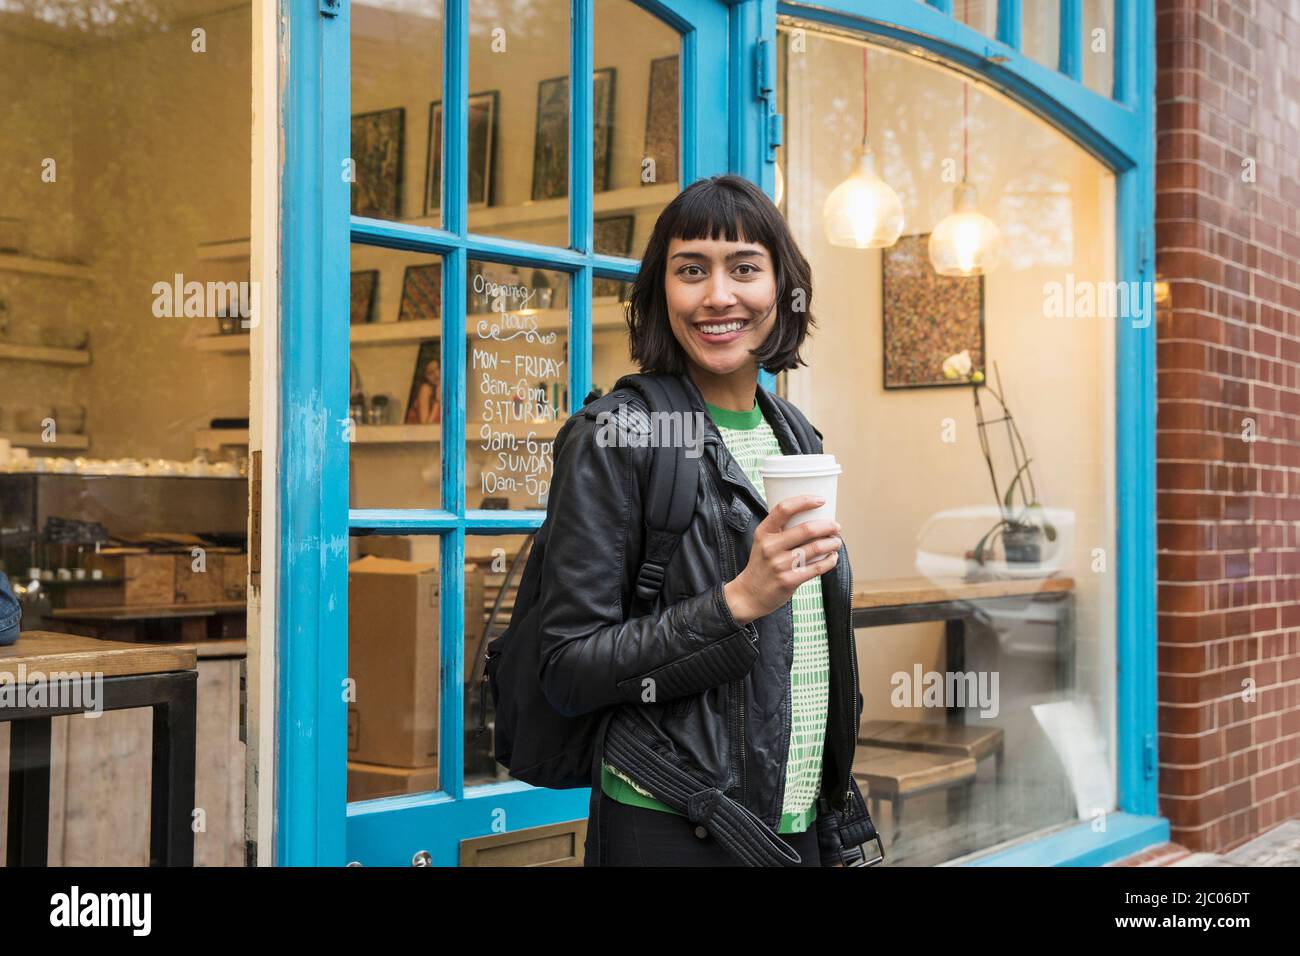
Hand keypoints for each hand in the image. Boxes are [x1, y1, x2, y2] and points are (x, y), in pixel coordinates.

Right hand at [723, 495, 841, 625]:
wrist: (749, 594)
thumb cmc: (761, 564)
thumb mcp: (762, 542)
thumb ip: (780, 530)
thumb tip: (811, 516)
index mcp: (763, 532)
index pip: (784, 509)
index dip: (805, 501)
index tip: (821, 500)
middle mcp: (770, 546)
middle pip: (806, 529)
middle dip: (828, 526)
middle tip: (836, 526)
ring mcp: (779, 564)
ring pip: (815, 548)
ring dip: (832, 543)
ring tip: (836, 542)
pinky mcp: (789, 581)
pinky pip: (816, 568)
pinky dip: (830, 561)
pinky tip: (833, 557)